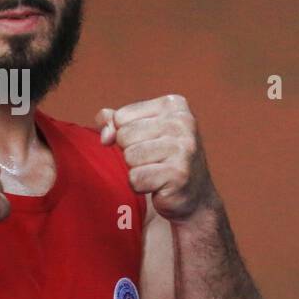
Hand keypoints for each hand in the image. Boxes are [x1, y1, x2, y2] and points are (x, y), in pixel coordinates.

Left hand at [96, 95, 214, 221]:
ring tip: (155, 172)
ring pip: (130, 157)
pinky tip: (158, 185)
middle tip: (152, 161)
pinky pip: (136, 178)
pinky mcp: (179, 175)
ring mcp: (183, 149)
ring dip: (136, 170)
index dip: (124, 135)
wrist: (192, 193)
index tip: (145, 143)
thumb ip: (113, 121)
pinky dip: (140, 186)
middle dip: (130, 153)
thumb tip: (105, 135)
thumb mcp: (139, 129)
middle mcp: (182, 122)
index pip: (121, 117)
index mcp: (173, 104)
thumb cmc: (160, 157)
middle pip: (124, 136)